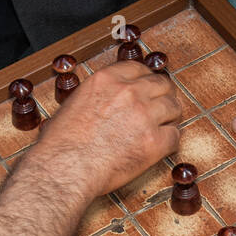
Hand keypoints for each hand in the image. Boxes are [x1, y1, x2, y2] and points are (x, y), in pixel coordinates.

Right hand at [36, 61, 180, 196]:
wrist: (65, 167)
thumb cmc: (61, 144)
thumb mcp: (73, 104)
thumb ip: (95, 97)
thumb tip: (101, 103)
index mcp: (107, 80)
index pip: (138, 68)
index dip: (146, 79)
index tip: (148, 87)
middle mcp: (129, 92)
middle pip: (162, 84)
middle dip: (164, 94)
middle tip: (162, 106)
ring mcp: (144, 116)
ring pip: (173, 107)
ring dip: (171, 116)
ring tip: (166, 125)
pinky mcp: (154, 141)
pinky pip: (174, 136)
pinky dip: (171, 141)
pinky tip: (162, 146)